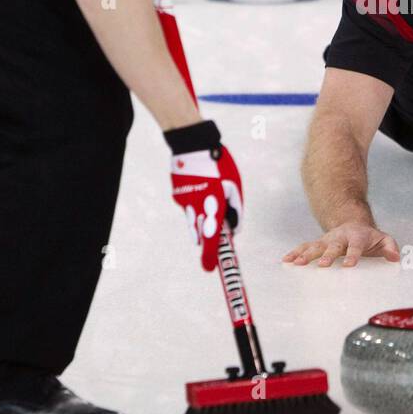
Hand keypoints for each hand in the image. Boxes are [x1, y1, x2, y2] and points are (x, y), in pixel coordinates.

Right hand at [166, 120, 242, 270]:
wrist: (191, 143)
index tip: (209, 270)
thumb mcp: (234, 185)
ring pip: (192, 225)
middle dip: (207, 244)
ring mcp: (184, 202)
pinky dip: (194, 207)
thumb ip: (236, 208)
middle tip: (210, 252)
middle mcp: (197, 207)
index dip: (211, 255)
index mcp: (214, 205)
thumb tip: (233, 228)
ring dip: (201, 226)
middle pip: (201, 236)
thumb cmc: (219, 163)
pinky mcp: (177, 196)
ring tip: (208, 211)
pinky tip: (200, 192)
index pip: (212, 237)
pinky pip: (188, 209)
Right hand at [283, 220, 399, 267]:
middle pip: (333, 246)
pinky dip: (295, 253)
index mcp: (357, 237)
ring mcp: (327, 239)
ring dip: (306, 254)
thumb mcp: (383, 239)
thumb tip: (395, 258)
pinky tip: (286, 261)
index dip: (353, 255)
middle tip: (323, 265)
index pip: (356, 246)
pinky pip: (304, 247)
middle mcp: (340, 237)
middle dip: (328, 255)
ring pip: (315, 246)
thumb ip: (390, 247)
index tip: (349, 265)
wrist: (353, 224)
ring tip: (297, 263)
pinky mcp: (318, 243)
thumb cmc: (369, 238)